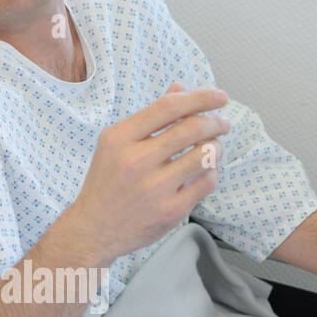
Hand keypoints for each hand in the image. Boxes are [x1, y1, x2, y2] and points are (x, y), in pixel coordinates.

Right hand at [65, 82, 229, 265]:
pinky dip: (212, 171)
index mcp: (119, 139)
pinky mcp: (171, 211)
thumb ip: (149, 117)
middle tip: (223, 123)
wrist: (94, 228)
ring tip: (215, 146)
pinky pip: (207, 182)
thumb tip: (180, 87)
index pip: (168, 107)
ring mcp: (154, 188)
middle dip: (216, 122)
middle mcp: (135, 161)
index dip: (199, 97)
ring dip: (217, 146)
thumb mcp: (116, 144)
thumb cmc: (107, 181)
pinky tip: (206, 170)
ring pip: (205, 155)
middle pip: (191, 128)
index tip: (218, 96)